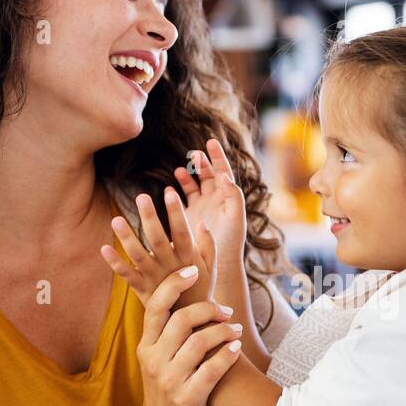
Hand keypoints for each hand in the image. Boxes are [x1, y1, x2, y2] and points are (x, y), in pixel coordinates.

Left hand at [101, 187, 217, 308]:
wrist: (192, 328)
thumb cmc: (201, 293)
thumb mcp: (211, 269)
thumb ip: (208, 246)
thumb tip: (203, 223)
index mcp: (188, 259)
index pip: (183, 232)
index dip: (177, 213)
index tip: (170, 193)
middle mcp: (171, 267)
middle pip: (158, 239)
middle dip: (150, 218)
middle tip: (141, 197)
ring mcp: (155, 279)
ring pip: (139, 256)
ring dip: (127, 238)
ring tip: (116, 219)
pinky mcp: (143, 291)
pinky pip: (127, 276)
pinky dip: (115, 264)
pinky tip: (104, 248)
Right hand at [134, 266, 243, 405]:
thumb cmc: (167, 392)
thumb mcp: (159, 359)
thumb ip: (170, 332)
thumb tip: (187, 295)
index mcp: (146, 346)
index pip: (155, 305)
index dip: (174, 284)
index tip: (193, 271)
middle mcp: (154, 360)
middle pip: (181, 320)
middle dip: (209, 309)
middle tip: (226, 312)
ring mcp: (169, 381)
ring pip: (199, 342)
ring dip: (223, 331)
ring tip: (235, 330)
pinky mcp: (187, 399)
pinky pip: (212, 370)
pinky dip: (227, 355)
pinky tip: (236, 348)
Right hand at [175, 138, 246, 266]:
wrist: (218, 264)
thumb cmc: (230, 243)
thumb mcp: (236, 218)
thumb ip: (233, 196)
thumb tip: (224, 175)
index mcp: (228, 198)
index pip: (224, 172)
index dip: (218, 156)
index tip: (210, 142)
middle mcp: (215, 201)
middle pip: (209, 175)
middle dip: (202, 163)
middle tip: (194, 154)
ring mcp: (201, 208)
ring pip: (194, 186)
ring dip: (188, 175)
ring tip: (180, 171)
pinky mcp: (188, 217)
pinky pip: (182, 199)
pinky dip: (176, 191)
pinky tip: (170, 188)